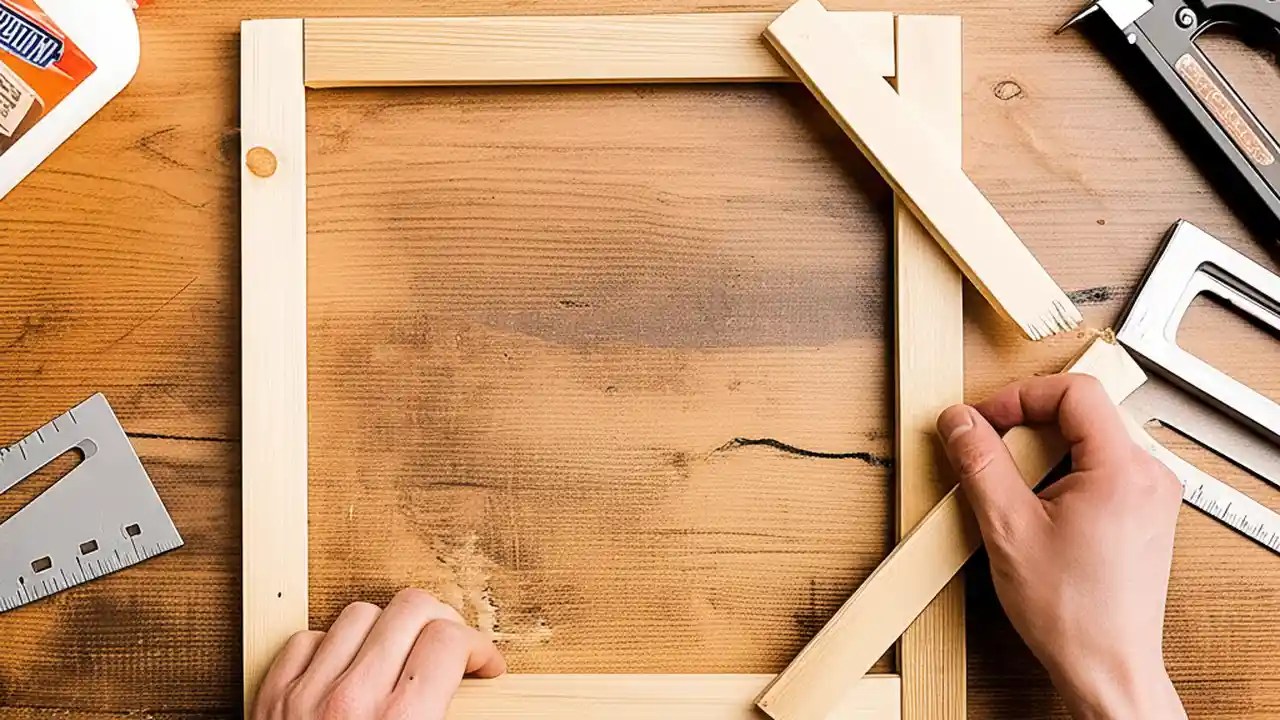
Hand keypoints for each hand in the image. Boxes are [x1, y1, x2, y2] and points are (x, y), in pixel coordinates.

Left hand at [253, 588, 506, 719]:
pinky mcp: (271, 699)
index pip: (449, 640)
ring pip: (360, 613)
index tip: (482, 664)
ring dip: (386, 630)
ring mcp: (306, 696)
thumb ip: (445, 711)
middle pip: (410, 609)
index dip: (477, 647)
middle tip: (448, 649)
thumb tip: (470, 682)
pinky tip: (347, 668)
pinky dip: (331, 648)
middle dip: (439, 624)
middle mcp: (352, 701)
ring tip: (398, 658)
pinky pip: (306, 640)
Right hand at [936, 373, 1185, 719]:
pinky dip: (1062, 476)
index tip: (986, 419)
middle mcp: (1149, 475)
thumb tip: (960, 422)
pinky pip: (1100, 469)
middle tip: (992, 454)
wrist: (1107, 668)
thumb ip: (980, 463)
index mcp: (1123, 470)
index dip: (1020, 396)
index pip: (1074, 392)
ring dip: (1043, 454)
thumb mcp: (1007, 527)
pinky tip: (1038, 511)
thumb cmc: (1072, 613)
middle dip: (1027, 426)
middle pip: (1082, 413)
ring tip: (1014, 491)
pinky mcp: (1144, 513)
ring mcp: (1152, 495)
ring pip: (1089, 441)